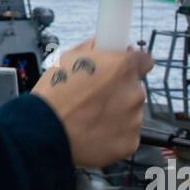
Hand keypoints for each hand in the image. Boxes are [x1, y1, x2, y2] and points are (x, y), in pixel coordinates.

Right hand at [31, 39, 153, 167]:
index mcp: (123, 68)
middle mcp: (134, 93)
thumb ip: (92, 49)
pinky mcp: (129, 144)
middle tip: (95, 98)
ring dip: (116, 114)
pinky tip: (93, 133)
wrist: (45, 131)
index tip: (122, 70)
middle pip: (134, 89)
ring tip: (90, 118)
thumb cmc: (54, 94)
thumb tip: (100, 46)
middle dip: (119, 92)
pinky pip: (126, 136)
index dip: (133, 64)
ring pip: (131, 114)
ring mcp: (134, 120)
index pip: (145, 60)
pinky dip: (113, 135)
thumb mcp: (67, 58)